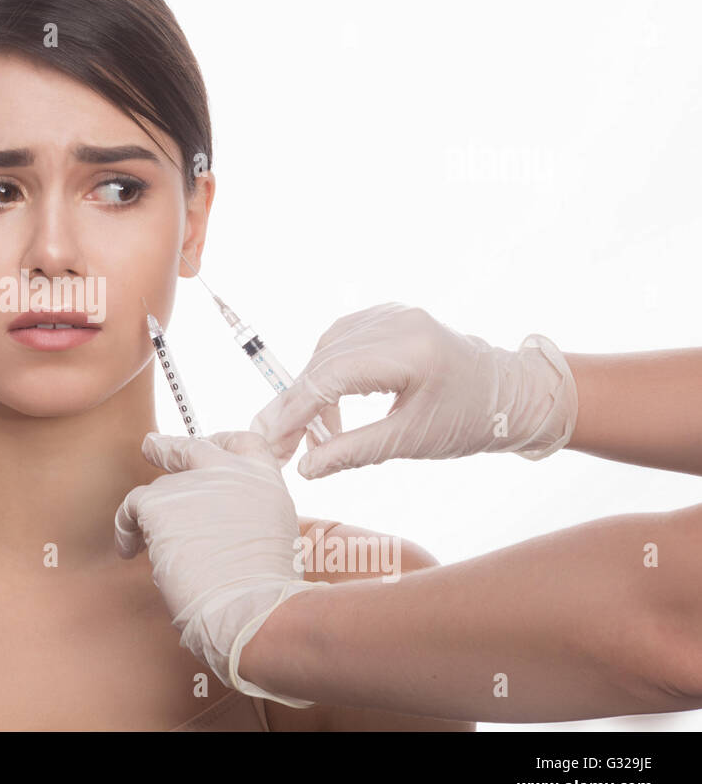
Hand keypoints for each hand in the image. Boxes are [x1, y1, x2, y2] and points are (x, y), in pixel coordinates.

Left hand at [115, 430, 325, 706]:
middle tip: (152, 446)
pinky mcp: (158, 502)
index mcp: (265, 483)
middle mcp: (230, 473)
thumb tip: (216, 528)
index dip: (224, 444)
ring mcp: (192, 483)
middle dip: (171, 448)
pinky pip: (131, 507)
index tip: (210, 446)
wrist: (250, 608)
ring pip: (159, 491)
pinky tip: (128, 551)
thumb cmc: (264, 594)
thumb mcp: (272, 541)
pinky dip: (126, 529)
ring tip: (142, 546)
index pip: (246, 446)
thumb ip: (246, 521)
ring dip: (150, 517)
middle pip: (193, 449)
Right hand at [251, 304, 578, 477]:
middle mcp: (399, 322)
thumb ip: (353, 451)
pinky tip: (328, 403)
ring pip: (327, 349)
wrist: (511, 394)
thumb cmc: (469, 421)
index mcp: (410, 351)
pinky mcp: (390, 316)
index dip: (294, 410)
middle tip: (280, 446)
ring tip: (312, 432)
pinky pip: (341, 341)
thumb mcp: (410, 442)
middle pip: (324, 360)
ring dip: (310, 390)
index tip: (272, 441)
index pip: (331, 375)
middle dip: (296, 404)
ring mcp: (394, 314)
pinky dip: (326, 373)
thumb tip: (305, 469)